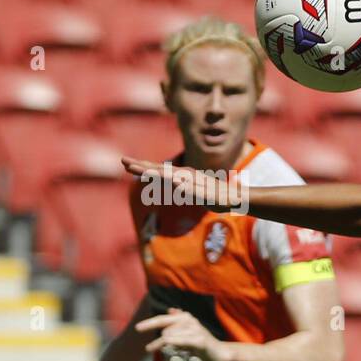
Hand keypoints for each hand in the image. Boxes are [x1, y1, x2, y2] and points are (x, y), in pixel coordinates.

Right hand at [122, 157, 244, 210]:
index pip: (159, 172)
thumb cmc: (222, 198)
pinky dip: (159, 174)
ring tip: (133, 166)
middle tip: (123, 161)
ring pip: (163, 172)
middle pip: (157, 169)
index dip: (143, 169)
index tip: (128, 165)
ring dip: (147, 168)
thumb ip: (190, 190)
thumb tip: (175, 182)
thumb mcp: (206, 196)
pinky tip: (156, 174)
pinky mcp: (190, 183)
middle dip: (140, 166)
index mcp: (185, 177)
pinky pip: (171, 177)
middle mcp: (184, 175)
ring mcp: (187, 178)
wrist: (237, 198)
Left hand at [136, 308, 225, 360]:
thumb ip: (179, 320)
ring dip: (162, 345)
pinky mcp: (199, 340)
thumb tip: (171, 310)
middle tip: (148, 349)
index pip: (163, 319)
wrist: (220, 353)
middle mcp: (190, 320)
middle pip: (165, 328)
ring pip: (170, 336)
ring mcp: (195, 330)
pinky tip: (164, 347)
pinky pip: (179, 341)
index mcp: (186, 317)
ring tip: (161, 351)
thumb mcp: (189, 330)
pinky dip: (171, 344)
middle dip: (157, 340)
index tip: (137, 328)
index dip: (149, 323)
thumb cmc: (201, 343)